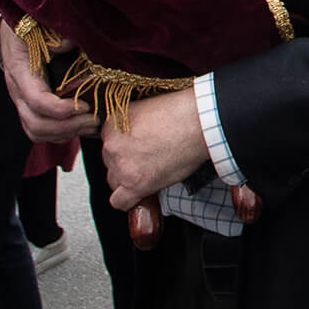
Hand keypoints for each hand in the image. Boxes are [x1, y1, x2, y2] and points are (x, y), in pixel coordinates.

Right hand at [0, 19, 100, 142]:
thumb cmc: (32, 22)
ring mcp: (22, 99)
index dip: (61, 109)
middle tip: (95, 120)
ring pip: (35, 131)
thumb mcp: (41, 22)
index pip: (36, 100)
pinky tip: (82, 126)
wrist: (16, 25)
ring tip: (92, 125)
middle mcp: (17, 89)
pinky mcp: (29, 104)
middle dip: (67, 127)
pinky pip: (39, 129)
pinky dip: (60, 134)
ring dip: (65, 134)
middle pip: (35, 123)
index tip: (86, 105)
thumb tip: (69, 44)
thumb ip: (55, 33)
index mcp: (20, 70)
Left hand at [101, 89, 208, 209]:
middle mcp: (112, 145)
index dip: (124, 143)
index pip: (108, 140)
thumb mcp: (148, 106)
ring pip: (113, 180)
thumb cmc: (182, 111)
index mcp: (113, 123)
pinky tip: (139, 193)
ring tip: (147, 172)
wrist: (200, 124)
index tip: (137, 144)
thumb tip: (134, 131)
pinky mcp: (136, 184)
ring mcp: (123, 166)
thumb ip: (132, 120)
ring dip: (127, 178)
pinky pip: (120, 201)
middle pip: (110, 160)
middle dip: (126, 160)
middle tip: (147, 156)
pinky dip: (128, 200)